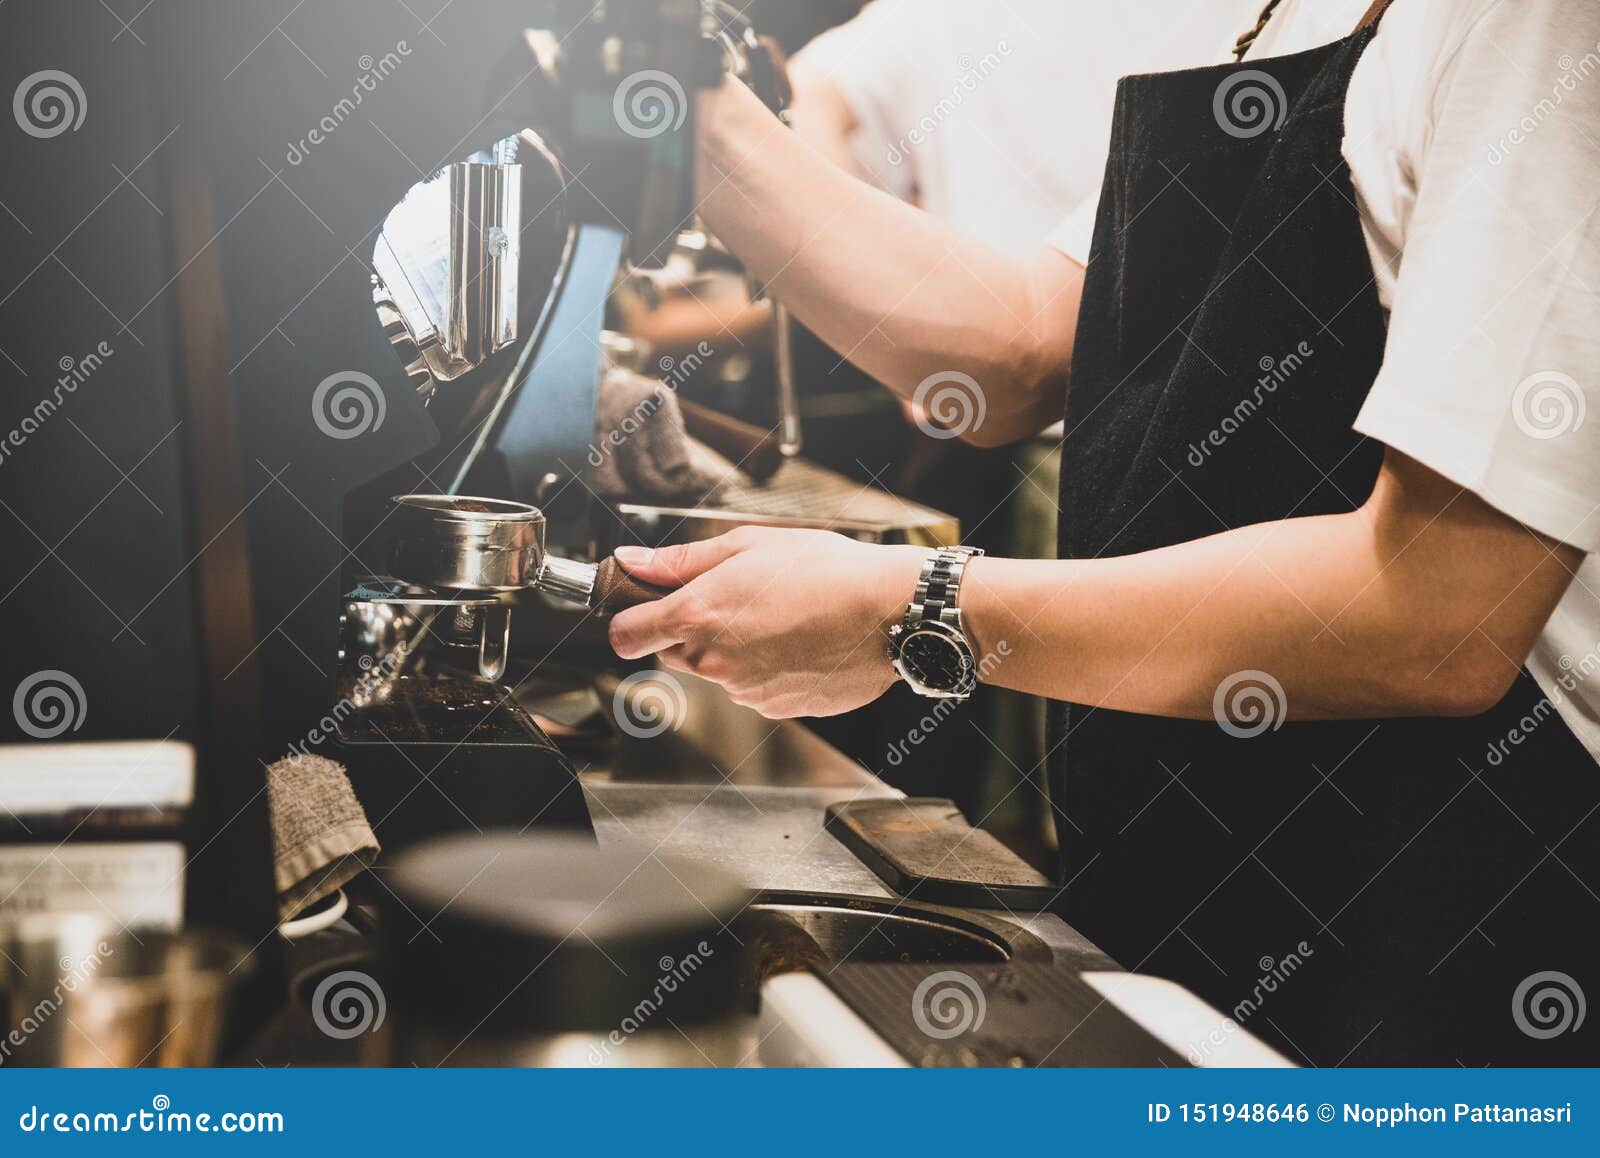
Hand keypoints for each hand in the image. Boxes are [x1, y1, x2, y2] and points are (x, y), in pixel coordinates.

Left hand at [608, 528, 927, 717]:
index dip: (629, 620)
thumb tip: (631, 561)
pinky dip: (766, 668)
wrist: (888, 612)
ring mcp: (745, 690)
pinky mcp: (775, 707)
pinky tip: (798, 641)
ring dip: (733, 649)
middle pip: (672, 653)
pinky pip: (754, 688)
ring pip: (717, 671)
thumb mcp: (748, 544)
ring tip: (780, 616)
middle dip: (690, 630)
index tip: (641, 610)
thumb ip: (680, 561)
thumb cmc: (826, 570)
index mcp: (698, 615)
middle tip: (735, 599)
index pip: (625, 636)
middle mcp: (714, 660)